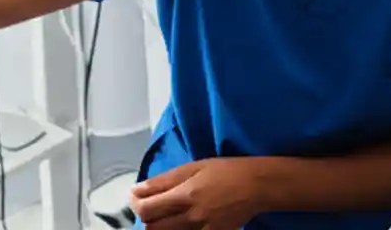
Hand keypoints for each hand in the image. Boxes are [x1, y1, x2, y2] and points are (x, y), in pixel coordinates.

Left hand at [130, 158, 265, 229]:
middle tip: (151, 206)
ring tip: (166, 214)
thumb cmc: (225, 171)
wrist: (255, 186)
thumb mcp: (192, 168)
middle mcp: (191, 217)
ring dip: (160, 227)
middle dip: (146, 217)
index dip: (134, 204)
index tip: (135, 197)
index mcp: (185, 195)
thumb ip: (163, 181)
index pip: (146, 210)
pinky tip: (180, 222)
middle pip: (152, 229)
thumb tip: (138, 189)